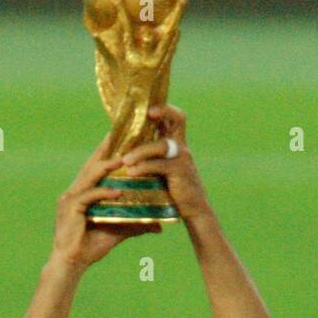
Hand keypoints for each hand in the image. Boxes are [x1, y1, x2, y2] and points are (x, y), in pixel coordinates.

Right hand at [51, 135, 161, 270]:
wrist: (72, 264)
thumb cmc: (91, 247)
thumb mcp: (119, 232)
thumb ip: (136, 224)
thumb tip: (158, 225)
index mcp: (84, 192)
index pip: (97, 167)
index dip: (109, 152)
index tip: (122, 137)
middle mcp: (75, 191)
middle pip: (92, 164)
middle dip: (107, 149)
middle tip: (121, 133)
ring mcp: (71, 198)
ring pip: (90, 176)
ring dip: (107, 167)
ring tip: (124, 160)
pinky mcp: (70, 209)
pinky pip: (89, 196)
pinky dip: (103, 193)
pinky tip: (117, 192)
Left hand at [119, 105, 210, 223]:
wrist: (193, 210)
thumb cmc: (173, 190)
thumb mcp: (162, 170)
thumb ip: (150, 158)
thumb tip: (124, 150)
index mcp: (176, 143)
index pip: (174, 118)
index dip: (163, 109)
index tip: (148, 108)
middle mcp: (181, 147)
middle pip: (178, 119)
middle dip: (163, 111)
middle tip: (147, 113)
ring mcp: (182, 159)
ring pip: (161, 145)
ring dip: (140, 151)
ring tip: (125, 160)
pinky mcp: (180, 172)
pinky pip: (159, 165)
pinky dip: (144, 167)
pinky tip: (131, 172)